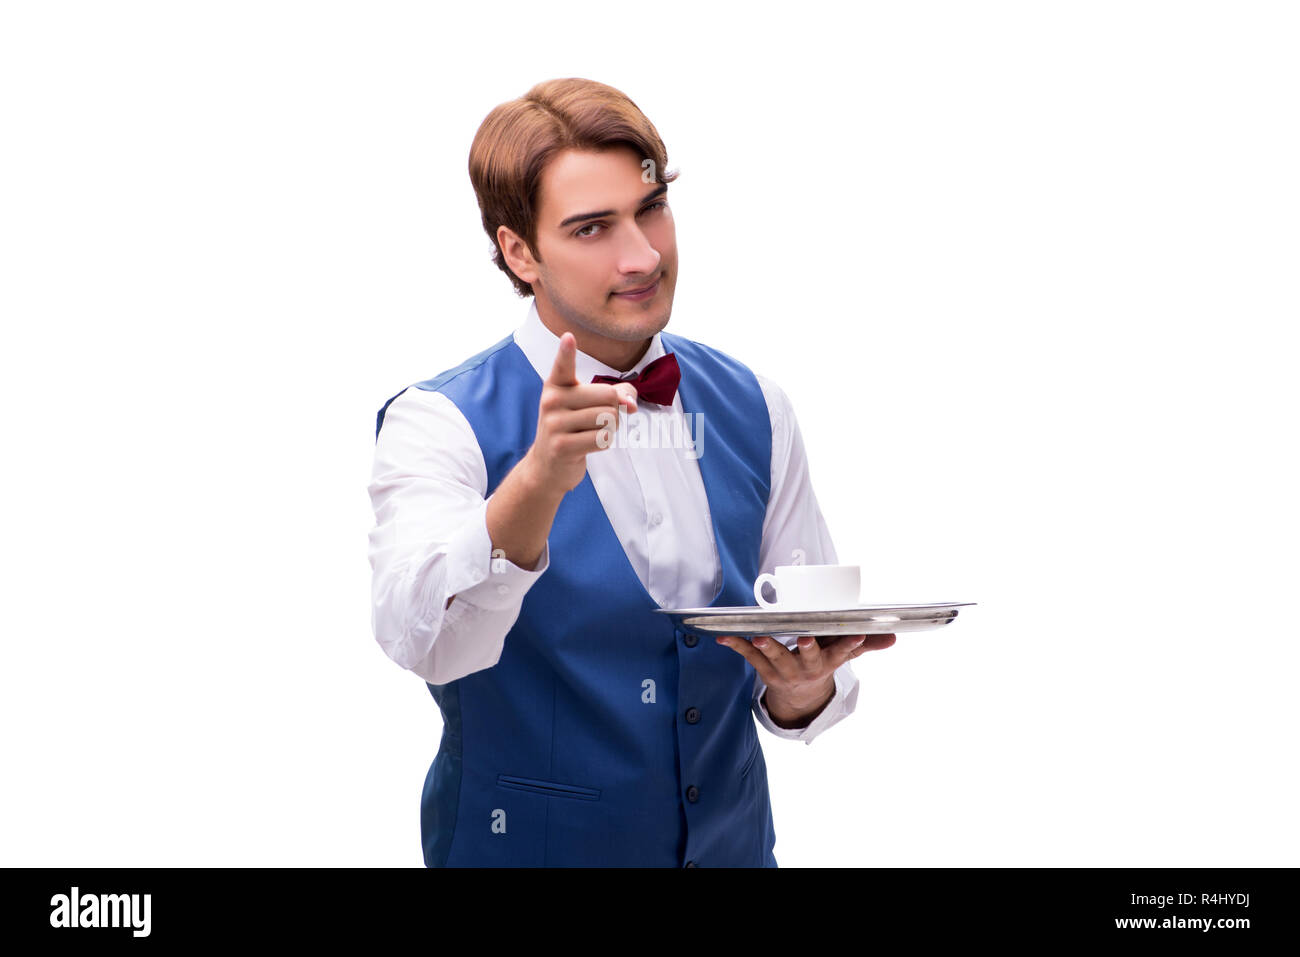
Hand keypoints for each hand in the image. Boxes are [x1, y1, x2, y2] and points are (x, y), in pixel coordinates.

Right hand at [523, 332, 638, 494]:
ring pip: (608, 418)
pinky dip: (605, 442)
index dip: (567, 351)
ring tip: (591, 432)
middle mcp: (551, 401)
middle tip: (597, 420)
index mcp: (556, 385)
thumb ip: (615, 394)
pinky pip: (603, 438)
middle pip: (608, 395)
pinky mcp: (562, 446)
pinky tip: (588, 445)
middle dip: (614, 410)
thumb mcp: (587, 406)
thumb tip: (631, 403)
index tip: (568, 337)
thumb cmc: (573, 429)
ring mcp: (554, 424)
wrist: (547, 466)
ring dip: (611, 428)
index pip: (563, 365)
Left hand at [716, 633, 896, 727]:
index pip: (842, 654)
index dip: (849, 645)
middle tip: (804, 638)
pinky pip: (750, 657)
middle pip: (808, 658)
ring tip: (760, 636)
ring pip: (776, 658)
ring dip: (767, 648)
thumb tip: (893, 637)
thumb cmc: (822, 663)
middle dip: (807, 649)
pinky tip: (725, 637)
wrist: (800, 697)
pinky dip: (737, 646)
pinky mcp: (765, 671)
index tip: (856, 635)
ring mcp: (784, 672)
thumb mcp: (843, 655)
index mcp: (827, 663)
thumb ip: (865, 645)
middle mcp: (807, 669)